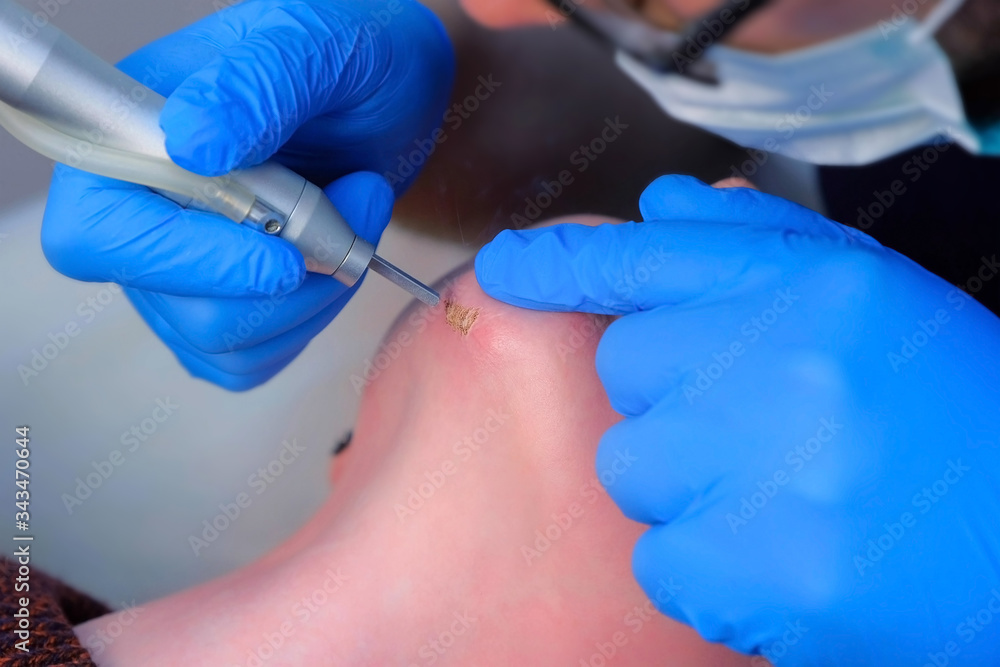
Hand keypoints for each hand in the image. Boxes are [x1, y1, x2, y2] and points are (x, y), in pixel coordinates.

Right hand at [42, 0, 454, 389]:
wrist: (389, 93)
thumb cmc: (345, 56)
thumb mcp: (313, 44)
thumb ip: (255, 84)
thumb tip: (189, 142)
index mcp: (134, 134)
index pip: (98, 232)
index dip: (183, 261)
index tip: (281, 258)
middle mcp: (144, 207)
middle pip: (174, 305)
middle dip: (284, 282)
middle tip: (349, 208)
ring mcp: (181, 262)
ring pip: (220, 342)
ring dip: (312, 298)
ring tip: (354, 218)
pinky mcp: (225, 299)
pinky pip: (249, 358)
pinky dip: (307, 324)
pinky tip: (333, 265)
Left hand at [475, 175, 999, 663]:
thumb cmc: (948, 411)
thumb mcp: (876, 299)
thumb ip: (762, 245)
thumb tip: (662, 206)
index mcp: (815, 288)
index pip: (649, 258)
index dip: (562, 263)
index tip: (504, 267)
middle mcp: (786, 362)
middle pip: (626, 371)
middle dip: (669, 398)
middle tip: (754, 427)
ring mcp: (773, 469)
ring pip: (631, 466)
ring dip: (682, 482)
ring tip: (775, 494)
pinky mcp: (768, 572)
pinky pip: (659, 559)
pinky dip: (705, 565)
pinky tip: (780, 556)